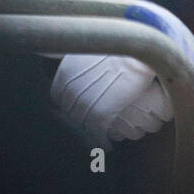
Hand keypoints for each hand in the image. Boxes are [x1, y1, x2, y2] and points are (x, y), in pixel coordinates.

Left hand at [50, 54, 172, 148]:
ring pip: (83, 124)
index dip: (68, 104)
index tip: (78, 106)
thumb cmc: (117, 48)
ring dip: (91, 132)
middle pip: (71, 112)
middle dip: (80, 118)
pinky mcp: (100, 114)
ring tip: (100, 135)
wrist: (135, 52)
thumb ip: (72, 61)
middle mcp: (70, 89)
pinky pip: (97, 133)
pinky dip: (101, 141)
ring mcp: (84, 102)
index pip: (58, 97)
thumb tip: (60, 63)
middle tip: (92, 121)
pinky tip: (108, 144)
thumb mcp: (87, 51)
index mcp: (65, 74)